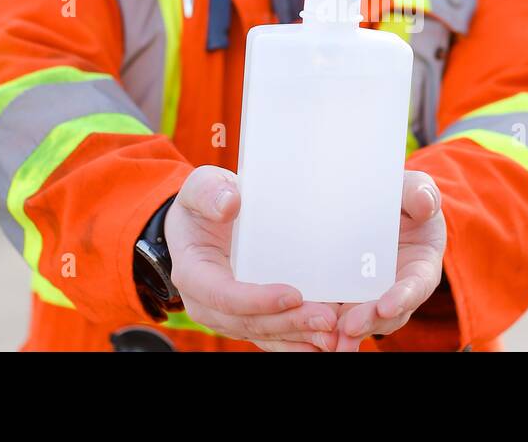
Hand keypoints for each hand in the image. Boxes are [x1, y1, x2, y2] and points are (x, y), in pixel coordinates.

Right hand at [165, 165, 339, 351]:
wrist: (201, 224)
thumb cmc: (203, 204)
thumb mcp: (199, 188)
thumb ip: (209, 192)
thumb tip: (230, 203)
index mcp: (193, 274)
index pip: (223, 295)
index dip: (257, 300)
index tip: (293, 295)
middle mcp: (208, 304)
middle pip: (249, 322)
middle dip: (289, 323)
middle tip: (327, 319)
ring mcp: (228, 316)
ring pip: (264, 334)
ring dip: (299, 336)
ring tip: (334, 333)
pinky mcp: (248, 318)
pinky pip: (273, 336)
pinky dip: (298, 340)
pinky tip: (326, 341)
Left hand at [333, 170, 445, 350]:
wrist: (378, 205)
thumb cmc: (402, 198)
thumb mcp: (414, 190)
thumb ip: (420, 195)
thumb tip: (426, 204)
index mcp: (421, 267)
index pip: (416, 286)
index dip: (404, 297)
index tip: (387, 306)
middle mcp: (398, 289)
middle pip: (387, 313)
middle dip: (369, 321)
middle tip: (349, 328)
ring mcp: (371, 295)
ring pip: (361, 319)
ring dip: (346, 331)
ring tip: (331, 340)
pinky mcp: (345, 295)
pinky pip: (336, 311)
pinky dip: (325, 322)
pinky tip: (307, 326)